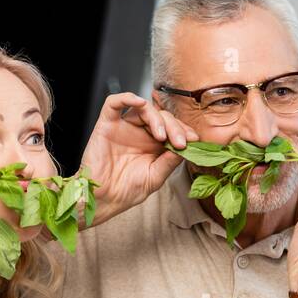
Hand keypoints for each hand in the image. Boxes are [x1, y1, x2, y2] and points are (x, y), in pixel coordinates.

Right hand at [78, 92, 197, 219]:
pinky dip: (126, 97)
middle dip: (175, 127)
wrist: (104, 199)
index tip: (194, 140)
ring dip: (157, 118)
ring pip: (143, 108)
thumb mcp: (156, 177)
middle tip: (180, 142)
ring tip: (162, 136)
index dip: (184, 130)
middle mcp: (140, 132)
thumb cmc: (127, 191)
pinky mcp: (106, 125)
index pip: (172, 127)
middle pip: (161, 116)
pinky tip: (139, 103)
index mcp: (153, 144)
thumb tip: (187, 146)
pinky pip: (113, 103)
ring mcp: (124, 127)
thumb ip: (170, 161)